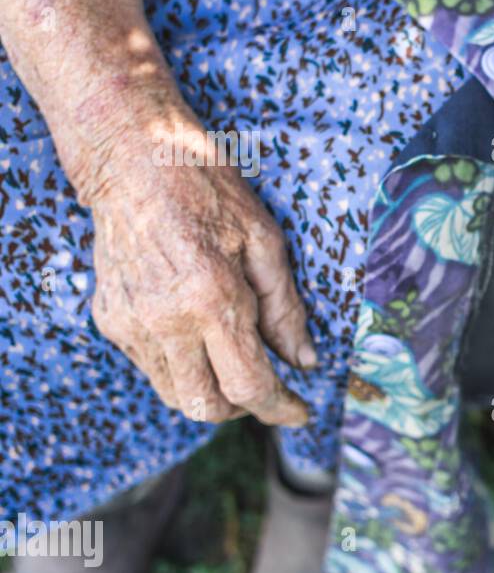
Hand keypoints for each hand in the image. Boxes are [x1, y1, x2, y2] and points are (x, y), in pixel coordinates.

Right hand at [79, 100, 314, 425]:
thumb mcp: (266, 242)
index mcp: (211, 299)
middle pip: (206, 406)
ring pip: (175, 393)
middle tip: (268, 385)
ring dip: (211, 389)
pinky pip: (152, 367)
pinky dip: (182, 365)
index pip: (249, 385)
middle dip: (243, 407)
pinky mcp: (111, 319)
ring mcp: (132, 323)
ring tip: (233, 355)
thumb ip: (286, 310)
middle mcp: (165, 321)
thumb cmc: (209, 190)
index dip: (281, 408)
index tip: (301, 412)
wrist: (133, 160)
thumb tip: (304, 362)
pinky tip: (197, 331)